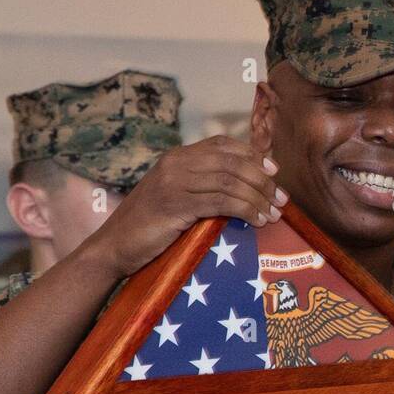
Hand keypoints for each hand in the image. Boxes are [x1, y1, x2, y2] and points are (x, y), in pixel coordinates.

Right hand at [93, 136, 287, 279]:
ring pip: (229, 180)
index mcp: (176, 158)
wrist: (112, 249)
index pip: (222, 145)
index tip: (273, 171)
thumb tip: (235, 196)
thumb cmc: (145, 232)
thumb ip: (197, 191)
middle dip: (262, 179)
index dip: (252, 155)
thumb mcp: (173, 202)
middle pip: (231, 161)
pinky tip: (257, 220)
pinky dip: (244, 210)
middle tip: (281, 199)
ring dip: (257, 197)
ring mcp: (174, 183)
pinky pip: (220, 201)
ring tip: (273, 214)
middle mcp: (176, 164)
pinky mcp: (176, 205)